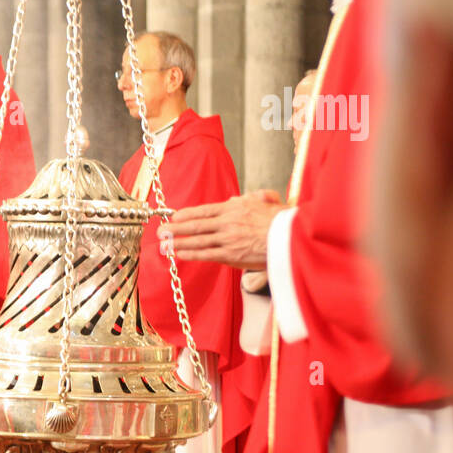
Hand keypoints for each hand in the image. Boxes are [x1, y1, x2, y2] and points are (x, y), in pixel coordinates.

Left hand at [157, 192, 285, 270]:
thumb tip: (241, 198)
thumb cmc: (283, 220)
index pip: (204, 210)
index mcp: (235, 208)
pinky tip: (179, 254)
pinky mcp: (230, 255)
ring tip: (163, 244)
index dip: (186, 214)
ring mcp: (227, 239)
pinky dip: (190, 254)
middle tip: (161, 230)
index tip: (174, 216)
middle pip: (195, 225)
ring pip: (196, 240)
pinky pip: (205, 254)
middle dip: (175, 228)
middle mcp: (227, 222)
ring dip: (177, 242)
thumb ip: (252, 197)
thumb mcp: (267, 201)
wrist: (291, 236)